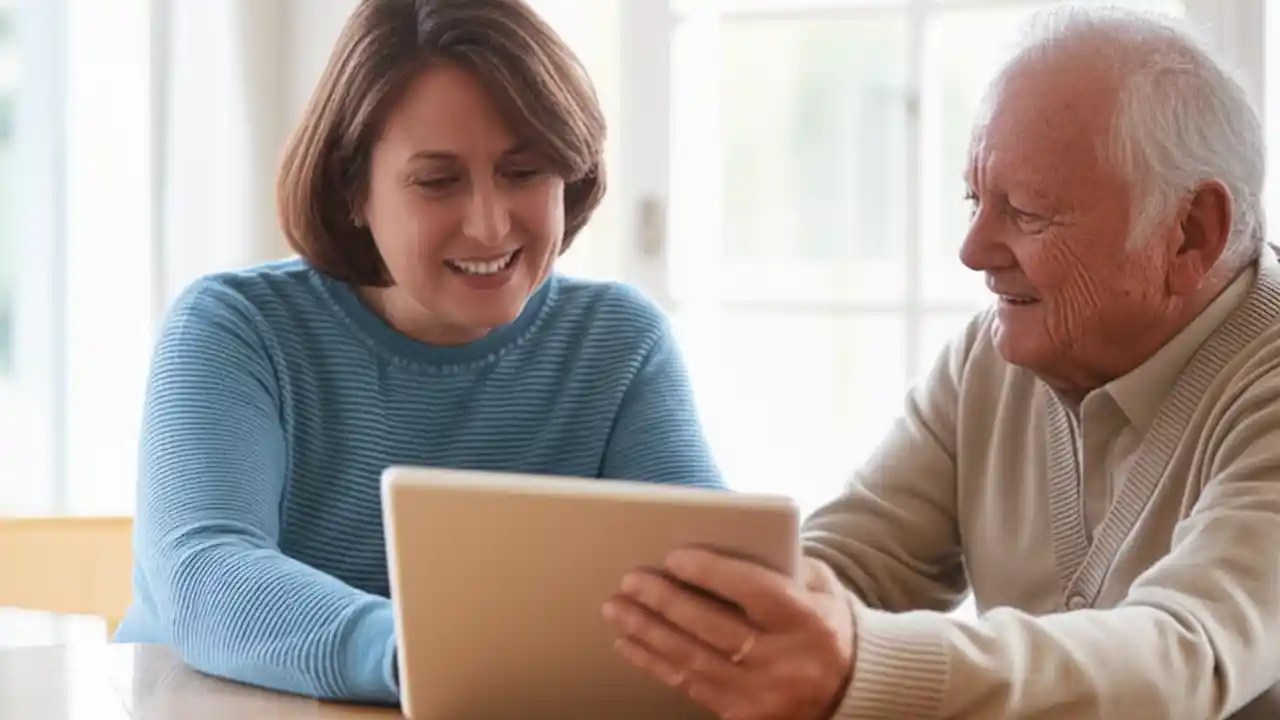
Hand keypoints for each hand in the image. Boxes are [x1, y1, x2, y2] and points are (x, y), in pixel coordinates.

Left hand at [602, 549, 855, 719]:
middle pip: (712, 627)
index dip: (709, 572)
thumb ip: (780, 563)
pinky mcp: (744, 717)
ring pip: (692, 660)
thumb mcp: (820, 586)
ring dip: (648, 633)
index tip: (673, 556)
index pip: (751, 591)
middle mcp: (786, 662)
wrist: (853, 689)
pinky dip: (655, 663)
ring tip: (618, 609)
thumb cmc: (825, 623)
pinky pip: (689, 687)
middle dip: (665, 601)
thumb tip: (718, 545)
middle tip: (631, 580)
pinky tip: (631, 644)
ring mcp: (763, 696)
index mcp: (807, 621)